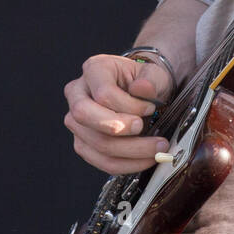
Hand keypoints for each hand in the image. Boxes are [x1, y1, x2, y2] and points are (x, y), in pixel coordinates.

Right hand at [63, 53, 169, 174]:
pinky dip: (126, 164)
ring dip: (130, 152)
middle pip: (84, 116)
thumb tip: (142, 88)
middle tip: (144, 128)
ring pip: (94, 143)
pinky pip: (100, 160)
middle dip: (119, 129)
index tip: (150, 108)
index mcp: (94, 69)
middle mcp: (78, 93)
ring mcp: (77, 120)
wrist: (144, 92)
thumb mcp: (154, 73)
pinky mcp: (83, 142)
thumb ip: (151, 79)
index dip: (129, 106)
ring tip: (156, 149)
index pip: (103, 93)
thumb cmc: (145, 80)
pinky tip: (145, 159)